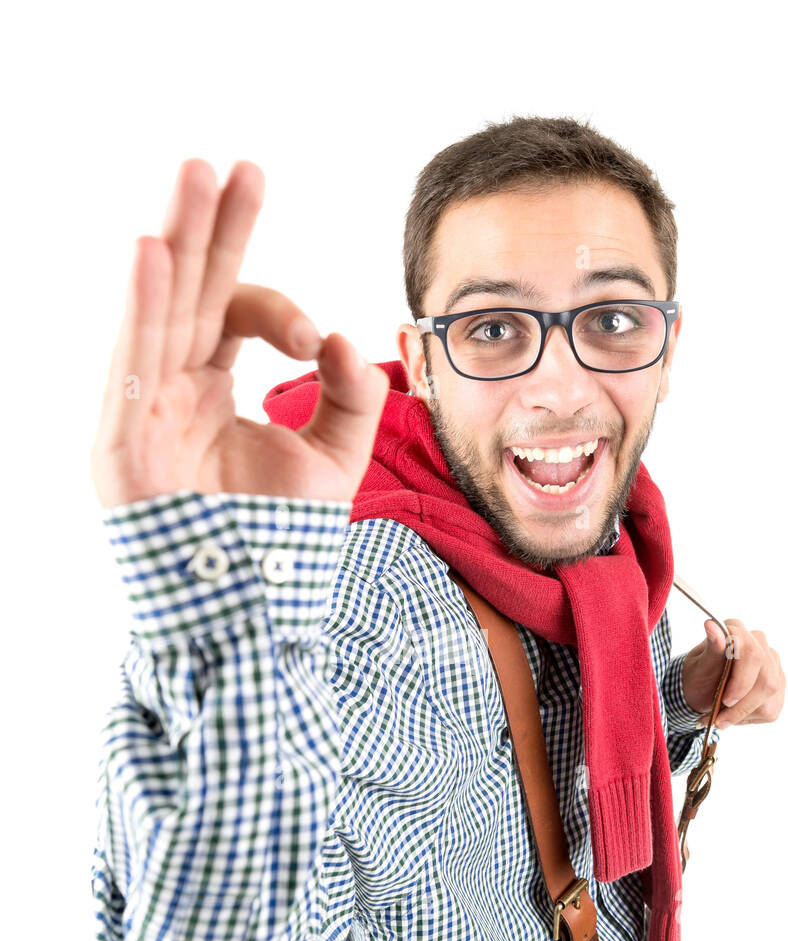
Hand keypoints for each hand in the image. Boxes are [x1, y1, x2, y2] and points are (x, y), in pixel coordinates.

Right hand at [90, 158, 389, 507]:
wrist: (244, 612)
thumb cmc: (276, 541)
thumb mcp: (332, 462)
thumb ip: (348, 398)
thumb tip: (344, 336)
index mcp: (210, 385)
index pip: (236, 313)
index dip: (278, 310)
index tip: (313, 340)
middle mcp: (171, 386)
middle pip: (189, 289)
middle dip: (212, 226)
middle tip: (233, 166)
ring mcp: (143, 410)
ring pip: (158, 309)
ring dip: (176, 242)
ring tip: (195, 176)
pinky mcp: (122, 441)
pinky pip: (132, 362)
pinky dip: (142, 306)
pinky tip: (152, 252)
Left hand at [681, 618, 785, 730]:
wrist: (700, 692)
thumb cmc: (698, 676)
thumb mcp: (698, 666)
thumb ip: (711, 648)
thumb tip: (711, 625)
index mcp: (738, 632)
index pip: (752, 653)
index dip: (742, 682)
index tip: (725, 701)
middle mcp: (760, 645)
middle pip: (766, 679)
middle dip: (742, 704)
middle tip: (719, 720)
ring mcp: (773, 665)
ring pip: (770, 694)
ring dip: (743, 713)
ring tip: (721, 720)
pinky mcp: (778, 685)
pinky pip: (770, 707)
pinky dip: (748, 717)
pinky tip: (733, 715)